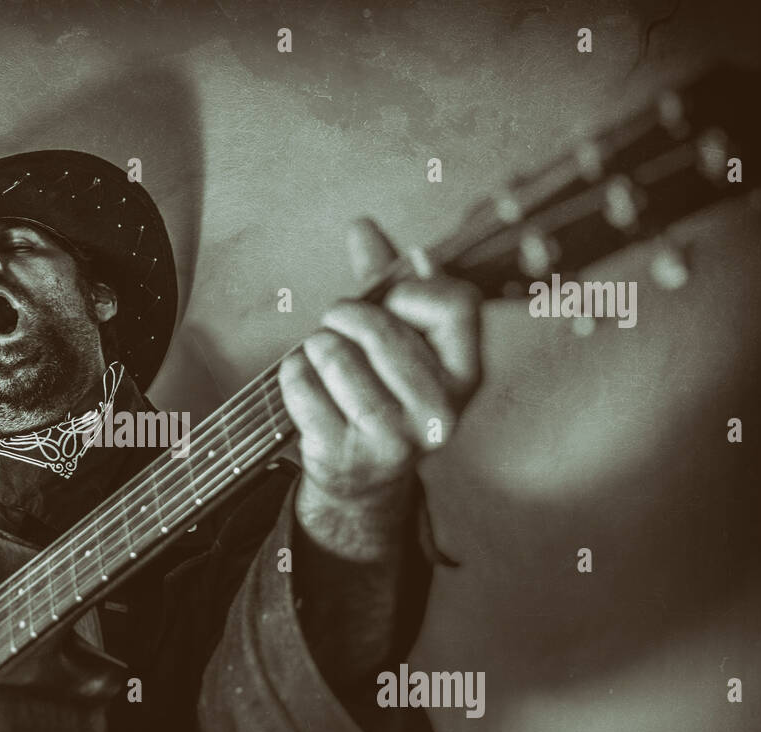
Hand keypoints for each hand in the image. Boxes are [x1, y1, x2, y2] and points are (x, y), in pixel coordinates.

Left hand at [278, 219, 481, 559]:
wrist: (363, 475)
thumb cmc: (383, 391)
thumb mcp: (398, 336)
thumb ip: (384, 280)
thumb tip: (362, 226)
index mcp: (467, 373)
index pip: (453, 303)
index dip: (411, 290)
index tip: (392, 302)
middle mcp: (439, 411)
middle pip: (382, 327)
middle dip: (346, 313)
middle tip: (336, 321)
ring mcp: (394, 438)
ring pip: (338, 356)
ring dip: (317, 345)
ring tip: (323, 355)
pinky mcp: (345, 453)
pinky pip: (303, 386)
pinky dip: (293, 372)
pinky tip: (305, 379)